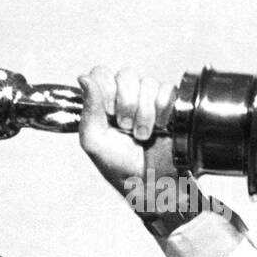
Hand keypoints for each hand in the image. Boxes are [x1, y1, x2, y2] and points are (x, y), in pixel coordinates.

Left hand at [78, 66, 176, 189]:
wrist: (151, 183)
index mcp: (104, 104)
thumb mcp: (94, 141)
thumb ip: (88, 109)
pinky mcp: (173, 104)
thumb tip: (84, 78)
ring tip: (142, 135)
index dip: (106, 88)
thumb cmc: (120, 167)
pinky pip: (168, 90)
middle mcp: (127, 98)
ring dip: (144, 113)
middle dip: (126, 103)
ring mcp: (150, 100)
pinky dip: (162, 110)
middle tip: (125, 127)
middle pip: (126, 74)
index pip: (102, 73)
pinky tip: (160, 128)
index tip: (108, 112)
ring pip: (148, 82)